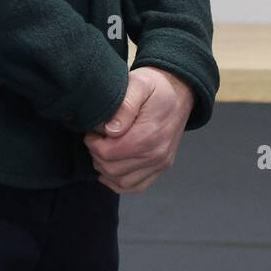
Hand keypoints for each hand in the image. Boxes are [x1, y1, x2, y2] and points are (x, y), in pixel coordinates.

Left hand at [84, 67, 194, 193]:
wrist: (180, 91)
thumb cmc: (156, 85)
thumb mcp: (139, 84)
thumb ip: (125, 105)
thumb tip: (110, 130)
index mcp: (149, 135)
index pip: (110, 153)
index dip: (94, 144)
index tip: (91, 131)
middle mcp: (157, 155)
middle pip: (114, 169)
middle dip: (97, 155)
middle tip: (95, 138)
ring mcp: (161, 164)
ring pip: (123, 182)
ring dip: (105, 170)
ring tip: (101, 150)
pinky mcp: (162, 167)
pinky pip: (137, 186)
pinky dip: (120, 183)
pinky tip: (109, 171)